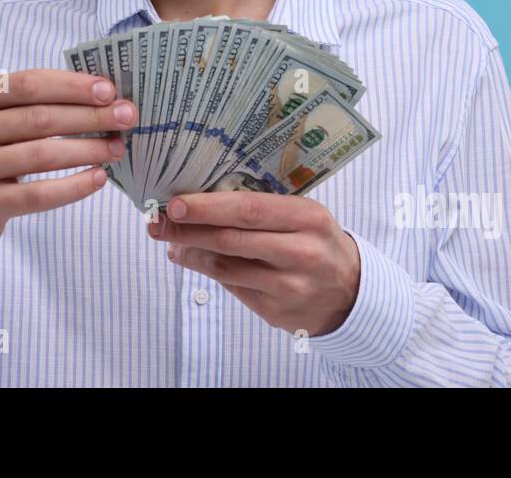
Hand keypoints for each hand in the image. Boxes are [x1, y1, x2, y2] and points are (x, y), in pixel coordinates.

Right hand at [0, 68, 135, 271]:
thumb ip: (34, 104)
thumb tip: (102, 95)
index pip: (28, 83)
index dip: (72, 85)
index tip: (109, 90)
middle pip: (40, 118)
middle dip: (90, 116)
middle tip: (126, 117)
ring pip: (42, 155)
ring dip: (88, 149)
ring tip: (117, 148)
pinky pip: (37, 195)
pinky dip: (74, 186)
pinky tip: (98, 178)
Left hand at [147, 191, 360, 336]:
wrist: (350, 292)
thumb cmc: (317, 242)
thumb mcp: (303, 216)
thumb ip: (261, 208)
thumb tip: (202, 200)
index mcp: (308, 218)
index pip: (249, 209)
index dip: (208, 207)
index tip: (176, 203)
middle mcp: (301, 252)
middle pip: (232, 239)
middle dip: (189, 230)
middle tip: (159, 222)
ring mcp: (289, 286)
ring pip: (226, 267)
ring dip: (191, 253)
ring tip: (169, 240)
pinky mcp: (276, 310)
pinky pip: (232, 287)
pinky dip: (207, 271)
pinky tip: (191, 259)